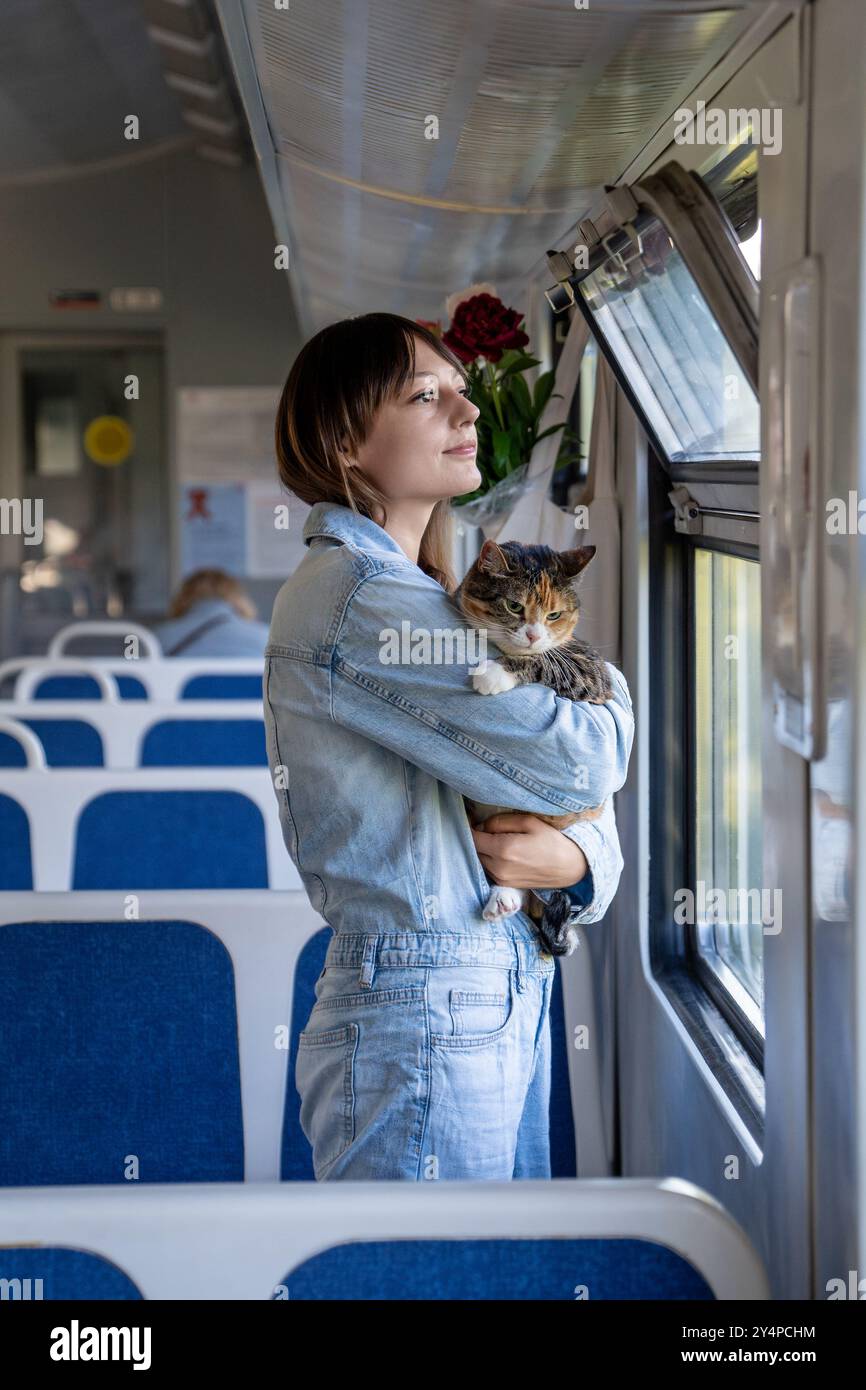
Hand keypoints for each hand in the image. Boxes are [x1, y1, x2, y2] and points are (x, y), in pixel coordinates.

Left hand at [471, 812, 588, 888]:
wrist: (570, 868)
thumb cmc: (552, 841)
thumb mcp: (529, 822)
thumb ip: (500, 821)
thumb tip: (481, 825)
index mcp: (504, 849)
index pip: (473, 838)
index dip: (469, 826)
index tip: (470, 818)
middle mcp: (498, 867)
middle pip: (474, 850)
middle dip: (477, 837)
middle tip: (484, 826)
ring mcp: (501, 879)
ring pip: (480, 860)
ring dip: (483, 849)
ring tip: (495, 838)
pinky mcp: (505, 885)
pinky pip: (488, 869)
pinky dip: (489, 859)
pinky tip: (501, 852)